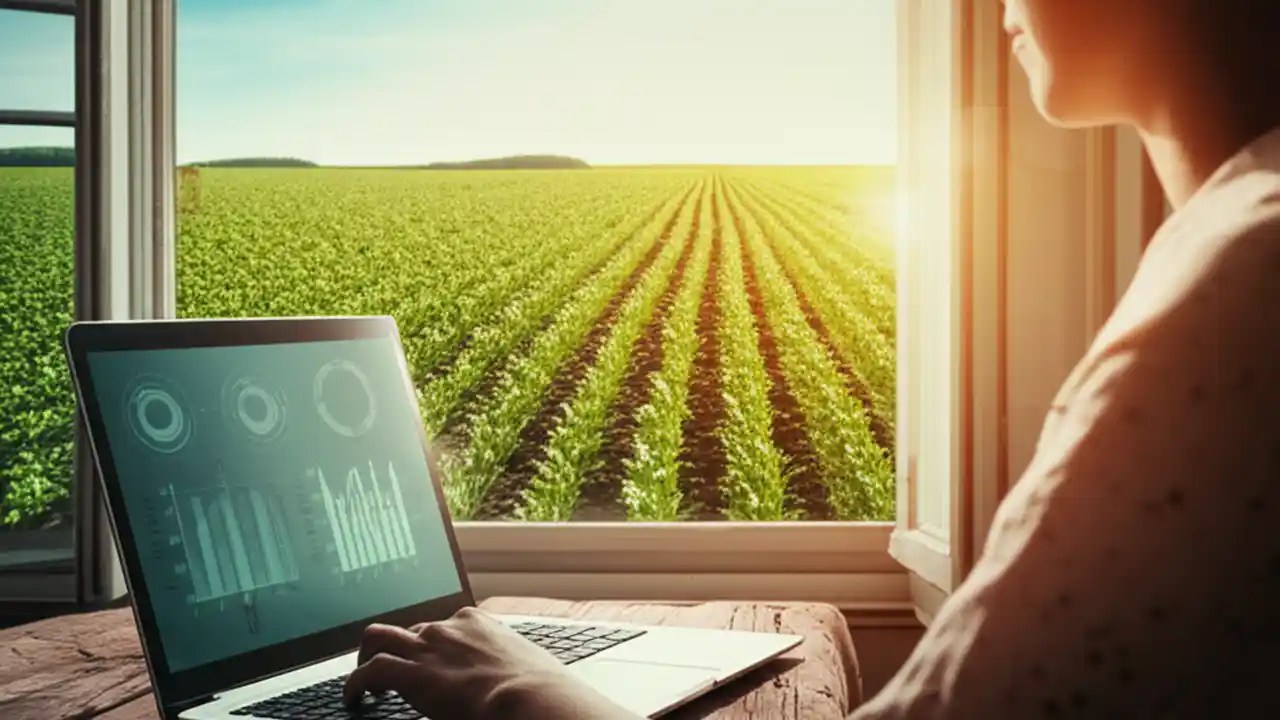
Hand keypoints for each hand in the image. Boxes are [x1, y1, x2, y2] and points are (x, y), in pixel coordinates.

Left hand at [342, 607, 635, 718]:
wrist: (529, 696)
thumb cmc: (538, 690)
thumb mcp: (526, 668)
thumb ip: (510, 668)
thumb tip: (521, 686)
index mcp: (478, 624)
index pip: (445, 624)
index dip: (434, 643)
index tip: (432, 658)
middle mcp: (449, 628)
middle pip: (411, 629)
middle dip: (401, 648)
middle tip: (396, 671)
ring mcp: (428, 647)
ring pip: (379, 637)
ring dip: (367, 655)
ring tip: (364, 678)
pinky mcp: (411, 674)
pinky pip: (370, 672)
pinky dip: (355, 684)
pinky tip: (354, 698)